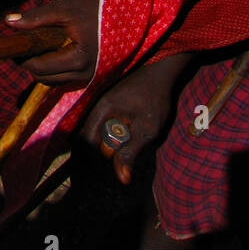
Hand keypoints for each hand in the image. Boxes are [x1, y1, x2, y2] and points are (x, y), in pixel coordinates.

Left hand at [6, 0, 100, 88]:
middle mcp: (85, 74)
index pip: (39, 68)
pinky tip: (55, 49)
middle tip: (25, 45)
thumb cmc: (94, 7)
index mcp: (77, 59)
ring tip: (40, 44)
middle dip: (31, 64)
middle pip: (45, 79)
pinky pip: (66, 77)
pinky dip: (56, 67)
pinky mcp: (93, 75)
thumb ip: (36, 17)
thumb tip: (9, 22)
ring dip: (43, 67)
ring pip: (54, 81)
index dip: (22, 58)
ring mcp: (90, 77)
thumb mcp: (64, 7)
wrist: (127, 13)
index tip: (15, 45)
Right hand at [81, 52, 193, 184]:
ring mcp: (104, 103)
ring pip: (95, 130)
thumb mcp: (147, 129)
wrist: (162, 71)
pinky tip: (120, 144)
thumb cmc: (155, 99)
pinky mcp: (111, 103)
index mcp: (103, 110)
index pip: (86, 140)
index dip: (92, 159)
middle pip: (88, 136)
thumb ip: (131, 153)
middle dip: (96, 154)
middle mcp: (98, 105)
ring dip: (103, 145)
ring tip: (114, 159)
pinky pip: (103, 124)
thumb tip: (122, 179)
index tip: (101, 174)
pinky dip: (108, 137)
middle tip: (107, 170)